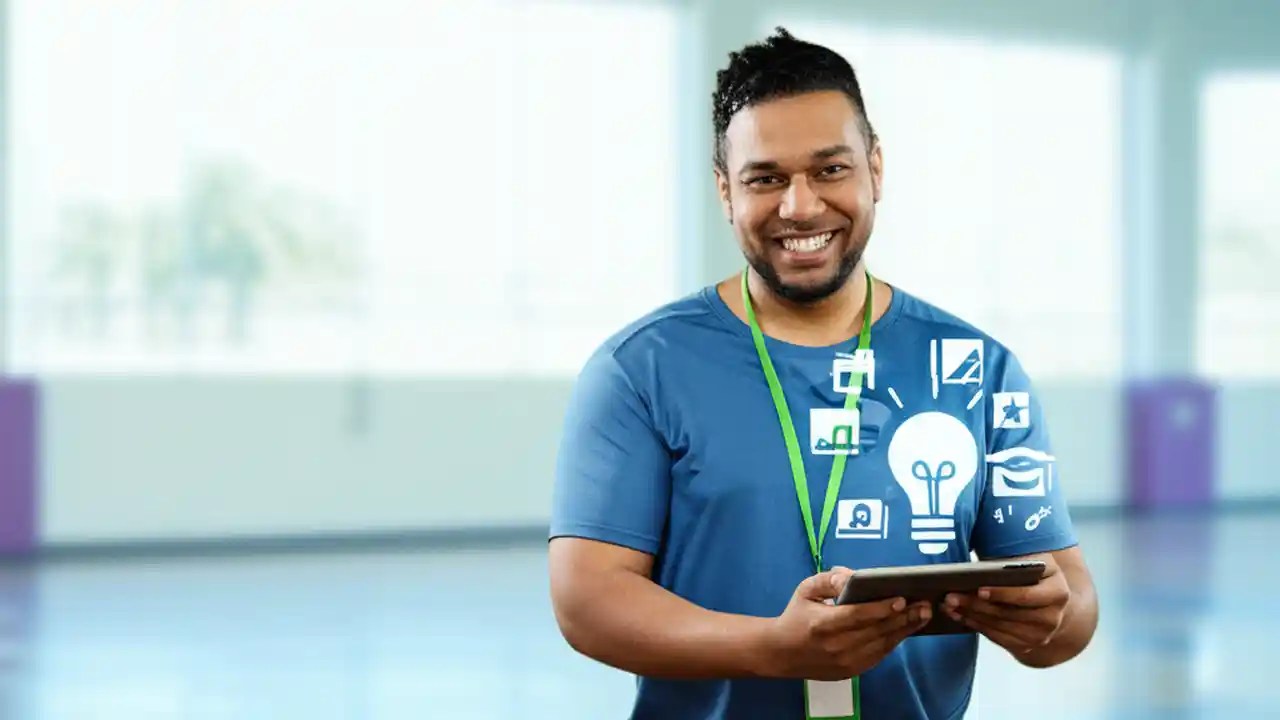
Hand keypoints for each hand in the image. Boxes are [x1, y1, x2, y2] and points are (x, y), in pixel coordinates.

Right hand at [761, 567, 932, 679]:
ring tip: (923, 615)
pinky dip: (894, 641)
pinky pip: (878, 655)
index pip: (858, 615)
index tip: (902, 598)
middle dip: (903, 617)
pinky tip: (906, 628)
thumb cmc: (796, 616)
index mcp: (823, 624)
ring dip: (904, 629)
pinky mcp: (851, 672)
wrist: (781, 653)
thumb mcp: (805, 590)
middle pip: (876, 631)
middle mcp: (836, 646)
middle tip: (924, 605)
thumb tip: (852, 576)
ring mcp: (845, 662)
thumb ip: (828, 580)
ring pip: (882, 644)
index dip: (881, 608)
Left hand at [942, 554, 1070, 655]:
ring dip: (971, 616)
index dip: (1002, 594)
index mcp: (1058, 592)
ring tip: (949, 606)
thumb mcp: (1030, 562)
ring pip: (1000, 627)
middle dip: (976, 605)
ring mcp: (1041, 635)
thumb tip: (976, 569)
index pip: (1026, 596)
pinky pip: (998, 638)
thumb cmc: (1032, 574)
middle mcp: (1053, 618)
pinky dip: (976, 626)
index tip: (978, 589)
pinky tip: (959, 616)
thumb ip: (1012, 564)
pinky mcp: (1028, 646)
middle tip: (950, 597)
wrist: (1049, 598)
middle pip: (1008, 614)